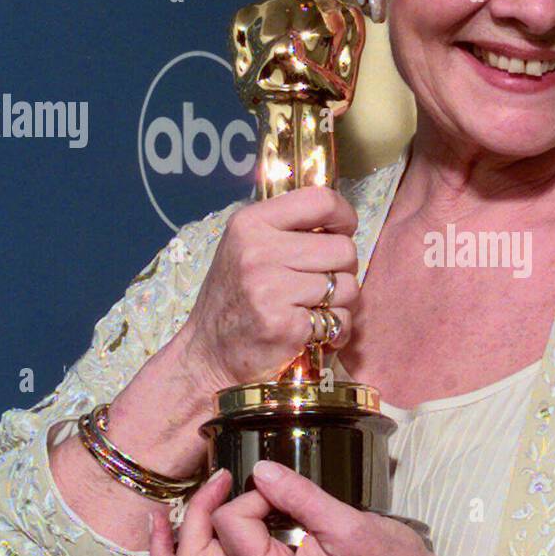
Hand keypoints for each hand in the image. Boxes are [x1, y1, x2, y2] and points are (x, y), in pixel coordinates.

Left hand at [149, 462, 488, 555]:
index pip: (231, 527)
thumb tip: (261, 471)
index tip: (279, 486)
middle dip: (195, 515)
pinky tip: (189, 541)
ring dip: (169, 553)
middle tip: (218, 480)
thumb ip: (299, 496)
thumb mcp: (347, 524)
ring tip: (159, 521)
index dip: (249, 495)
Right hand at [179, 187, 360, 392]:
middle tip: (319, 285)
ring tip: (313, 309)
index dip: (344, 217)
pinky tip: (313, 333)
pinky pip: (340, 319)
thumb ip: (286, 229)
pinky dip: (336, 330)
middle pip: (344, 249)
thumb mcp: (246, 248)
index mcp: (251, 224)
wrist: (208, 355)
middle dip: (342, 270)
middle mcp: (259, 252)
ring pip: (347, 285)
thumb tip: (340, 218)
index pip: (321, 200)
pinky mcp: (286, 324)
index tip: (341, 233)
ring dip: (340, 303)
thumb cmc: (235, 300)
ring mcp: (271, 289)